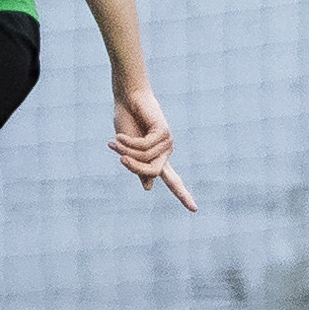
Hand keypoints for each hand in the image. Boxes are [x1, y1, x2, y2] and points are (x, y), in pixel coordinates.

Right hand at [112, 85, 196, 211]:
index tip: (194, 210)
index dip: (182, 195)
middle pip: (154, 172)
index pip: (173, 180)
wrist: (128, 99)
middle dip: (136, 168)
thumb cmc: (126, 122)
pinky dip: (128, 143)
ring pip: (145, 160)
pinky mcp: (164, 133)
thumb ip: (139, 167)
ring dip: (125, 151)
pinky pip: (144, 147)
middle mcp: (166, 152)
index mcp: (158, 158)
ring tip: (114, 141)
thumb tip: (149, 187)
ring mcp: (167, 142)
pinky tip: (119, 136)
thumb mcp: (128, 150)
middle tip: (119, 157)